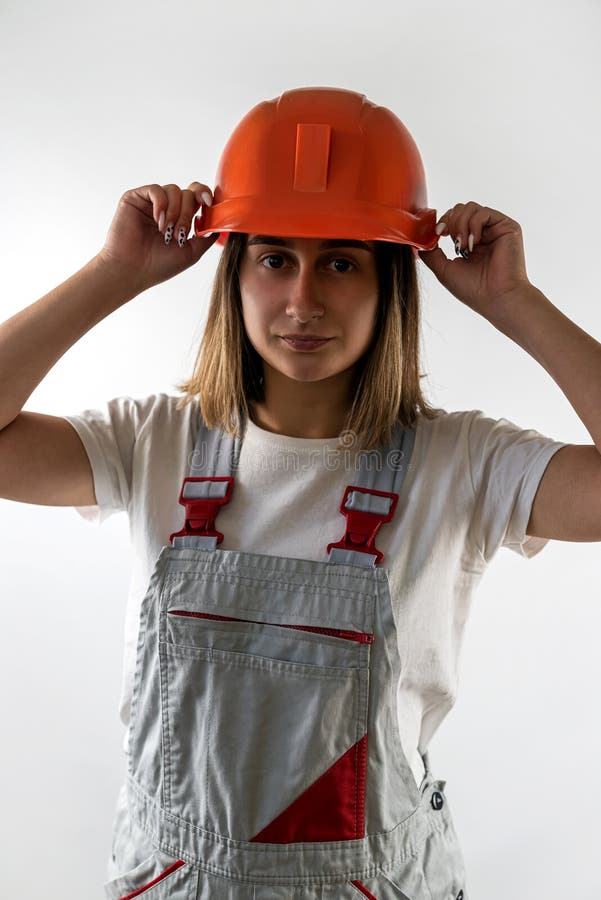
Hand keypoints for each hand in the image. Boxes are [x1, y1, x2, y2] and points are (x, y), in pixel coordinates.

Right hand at [96, 182, 219, 293]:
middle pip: (188, 193)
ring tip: (166, 232)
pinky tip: (158, 221)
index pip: (196, 196)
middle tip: (180, 233)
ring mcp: (151, 203)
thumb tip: (221, 222)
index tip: (208, 203)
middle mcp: (166, 208)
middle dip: (188, 212)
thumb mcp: (192, 252)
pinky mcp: (135, 199)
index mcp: (180, 218)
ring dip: (175, 212)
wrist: (133, 271)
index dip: (204, 195)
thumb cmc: (159, 265)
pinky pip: (156, 190)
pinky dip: (161, 204)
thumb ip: (207, 236)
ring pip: (173, 190)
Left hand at [417, 202, 532, 317]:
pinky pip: (484, 212)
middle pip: (461, 209)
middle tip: (451, 240)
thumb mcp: (444, 270)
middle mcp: (483, 234)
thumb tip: (421, 241)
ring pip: (470, 207)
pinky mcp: (507, 227)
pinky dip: (474, 225)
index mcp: (470, 243)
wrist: (495, 298)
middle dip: (451, 222)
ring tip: (463, 245)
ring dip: (460, 224)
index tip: (438, 233)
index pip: (454, 219)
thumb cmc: (473, 289)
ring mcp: (495, 230)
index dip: (443, 221)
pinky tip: (474, 243)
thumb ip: (432, 254)